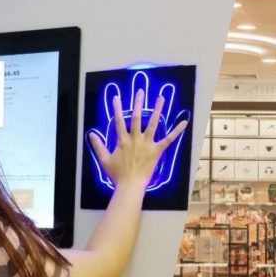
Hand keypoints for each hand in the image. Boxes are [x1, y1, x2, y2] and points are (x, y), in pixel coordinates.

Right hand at [87, 71, 188, 190]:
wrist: (130, 185)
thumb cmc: (117, 174)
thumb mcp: (104, 159)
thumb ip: (98, 146)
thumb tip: (91, 134)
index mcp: (122, 140)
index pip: (118, 121)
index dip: (117, 108)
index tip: (116, 97)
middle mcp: (135, 139)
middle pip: (136, 117)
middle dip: (138, 103)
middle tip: (141, 91)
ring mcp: (147, 144)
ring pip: (152, 123)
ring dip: (157, 109)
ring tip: (160, 98)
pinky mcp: (157, 151)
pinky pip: (168, 139)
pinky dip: (177, 131)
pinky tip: (184, 122)